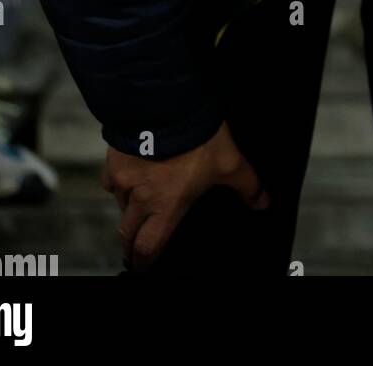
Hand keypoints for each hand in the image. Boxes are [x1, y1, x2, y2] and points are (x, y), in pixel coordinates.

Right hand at [101, 120, 268, 271]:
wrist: (168, 104)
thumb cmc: (197, 137)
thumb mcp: (229, 163)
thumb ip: (247, 185)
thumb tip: (262, 202)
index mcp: (167, 206)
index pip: (149, 246)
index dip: (144, 262)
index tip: (142, 268)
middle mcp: (141, 198)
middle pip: (127, 233)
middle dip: (129, 245)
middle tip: (132, 250)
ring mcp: (124, 178)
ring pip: (119, 204)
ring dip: (127, 210)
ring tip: (136, 209)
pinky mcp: (114, 158)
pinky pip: (110, 179)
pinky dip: (117, 183)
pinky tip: (127, 178)